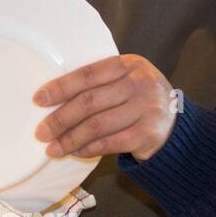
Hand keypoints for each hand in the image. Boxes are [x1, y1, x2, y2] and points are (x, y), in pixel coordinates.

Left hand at [33, 54, 177, 161]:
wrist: (177, 127)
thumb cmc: (139, 101)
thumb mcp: (125, 82)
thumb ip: (99, 85)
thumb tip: (51, 102)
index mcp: (129, 64)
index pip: (88, 75)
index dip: (60, 87)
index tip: (38, 100)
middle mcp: (141, 83)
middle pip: (90, 101)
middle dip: (60, 119)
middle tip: (41, 132)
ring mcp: (148, 109)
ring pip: (97, 125)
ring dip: (70, 139)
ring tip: (52, 148)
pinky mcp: (149, 134)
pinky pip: (109, 143)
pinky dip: (87, 149)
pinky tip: (74, 152)